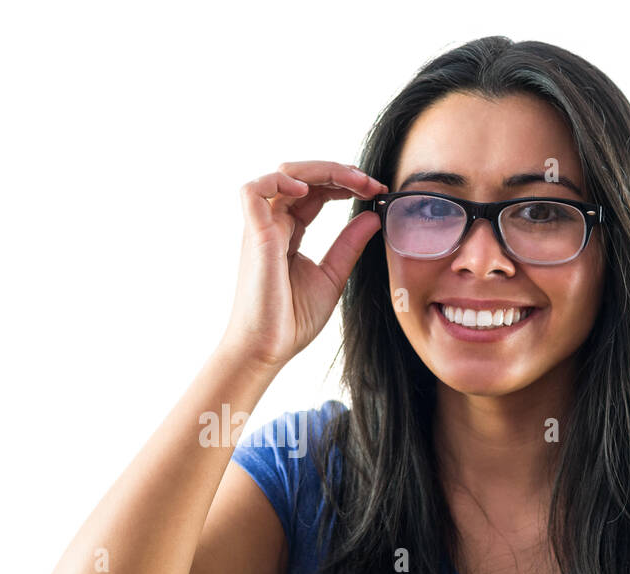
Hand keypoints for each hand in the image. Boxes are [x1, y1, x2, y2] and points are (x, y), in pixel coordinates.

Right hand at [222, 161, 386, 368]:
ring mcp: (261, 228)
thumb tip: (372, 216)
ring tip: (352, 181)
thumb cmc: (292, 320)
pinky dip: (279, 180)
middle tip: (371, 183)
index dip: (345, 184)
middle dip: (340, 172)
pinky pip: (253, 190)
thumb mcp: (332, 276)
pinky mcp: (254, 236)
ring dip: (320, 170)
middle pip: (302, 176)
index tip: (376, 190)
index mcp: (288, 232)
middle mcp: (273, 225)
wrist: (269, 349)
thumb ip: (349, 245)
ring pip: (283, 174)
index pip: (315, 192)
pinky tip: (307, 189)